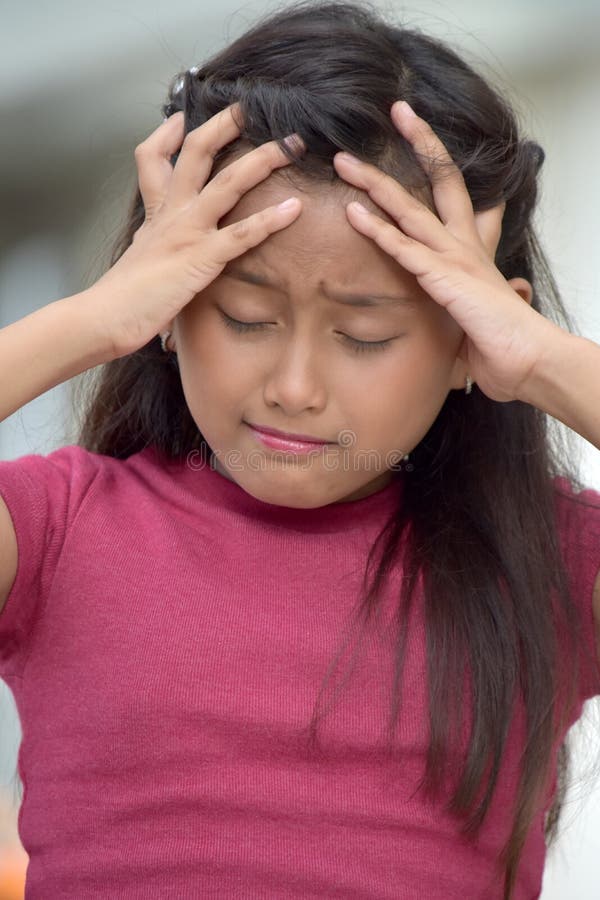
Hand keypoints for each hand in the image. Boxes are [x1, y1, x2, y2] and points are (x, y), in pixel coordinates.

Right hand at [88, 105, 302, 358]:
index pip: (152, 157)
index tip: (181, 117)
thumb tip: (165, 258)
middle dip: (225, 125)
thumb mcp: (138, 261)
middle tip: (250, 108)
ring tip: (292, 146)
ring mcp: (187, 232)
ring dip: (263, 159)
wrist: (106, 317)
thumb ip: (155, 249)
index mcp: (155, 213)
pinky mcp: (200, 258)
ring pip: (228, 182)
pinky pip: (241, 234)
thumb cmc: (123, 299)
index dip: (165, 133)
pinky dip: (270, 220)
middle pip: (196, 152)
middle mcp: (171, 213)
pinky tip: (294, 209)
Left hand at [333, 101, 558, 403]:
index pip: (461, 194)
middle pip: (443, 179)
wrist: (526, 361)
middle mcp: (464, 245)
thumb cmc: (501, 343)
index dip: (442, 162)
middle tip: (400, 111)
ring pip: (410, 208)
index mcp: (473, 249)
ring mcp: (454, 258)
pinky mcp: (443, 279)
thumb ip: (472, 292)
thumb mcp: (482, 308)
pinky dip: (378, 231)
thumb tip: (489, 287)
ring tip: (344, 162)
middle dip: (421, 142)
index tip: (423, 135)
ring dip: (375, 183)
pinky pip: (404, 249)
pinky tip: (354, 214)